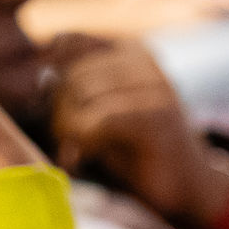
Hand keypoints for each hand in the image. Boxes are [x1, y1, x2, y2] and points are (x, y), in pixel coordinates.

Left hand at [43, 35, 228, 228]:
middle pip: (72, 73)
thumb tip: (42, 75)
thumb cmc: (133, 150)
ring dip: (66, 129)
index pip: (69, 41)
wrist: (187, 186)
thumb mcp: (98, 110)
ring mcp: (154, 86)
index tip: (54, 111)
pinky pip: (98, 119)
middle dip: (57, 110)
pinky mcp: (157, 116)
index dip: (51, 79)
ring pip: (81, 93)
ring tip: (73, 151)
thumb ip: (72, 87)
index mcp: (130, 51)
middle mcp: (144, 61)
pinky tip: (80, 159)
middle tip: (64, 141)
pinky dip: (81, 142)